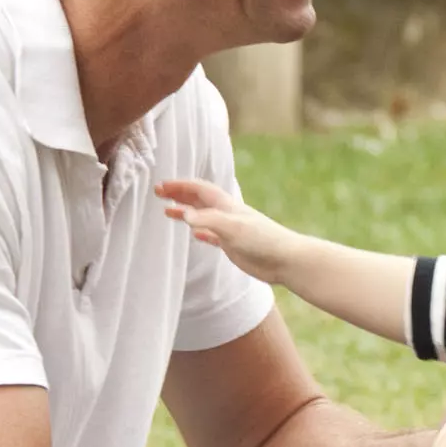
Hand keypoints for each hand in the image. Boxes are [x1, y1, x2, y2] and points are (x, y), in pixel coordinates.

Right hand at [156, 179, 297, 283]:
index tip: (161, 186)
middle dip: (179, 195)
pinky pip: (213, 235)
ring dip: (186, 212)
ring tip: (168, 211)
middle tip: (158, 193)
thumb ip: (208, 219)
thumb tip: (184, 214)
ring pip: (203, 216)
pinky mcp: (234, 246)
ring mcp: (230, 230)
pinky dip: (202, 232)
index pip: (199, 189)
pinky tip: (196, 234)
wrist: (286, 260)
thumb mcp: (232, 227)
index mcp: (226, 206)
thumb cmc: (263, 240)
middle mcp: (227, 215)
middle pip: (198, 200)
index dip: (180, 186)